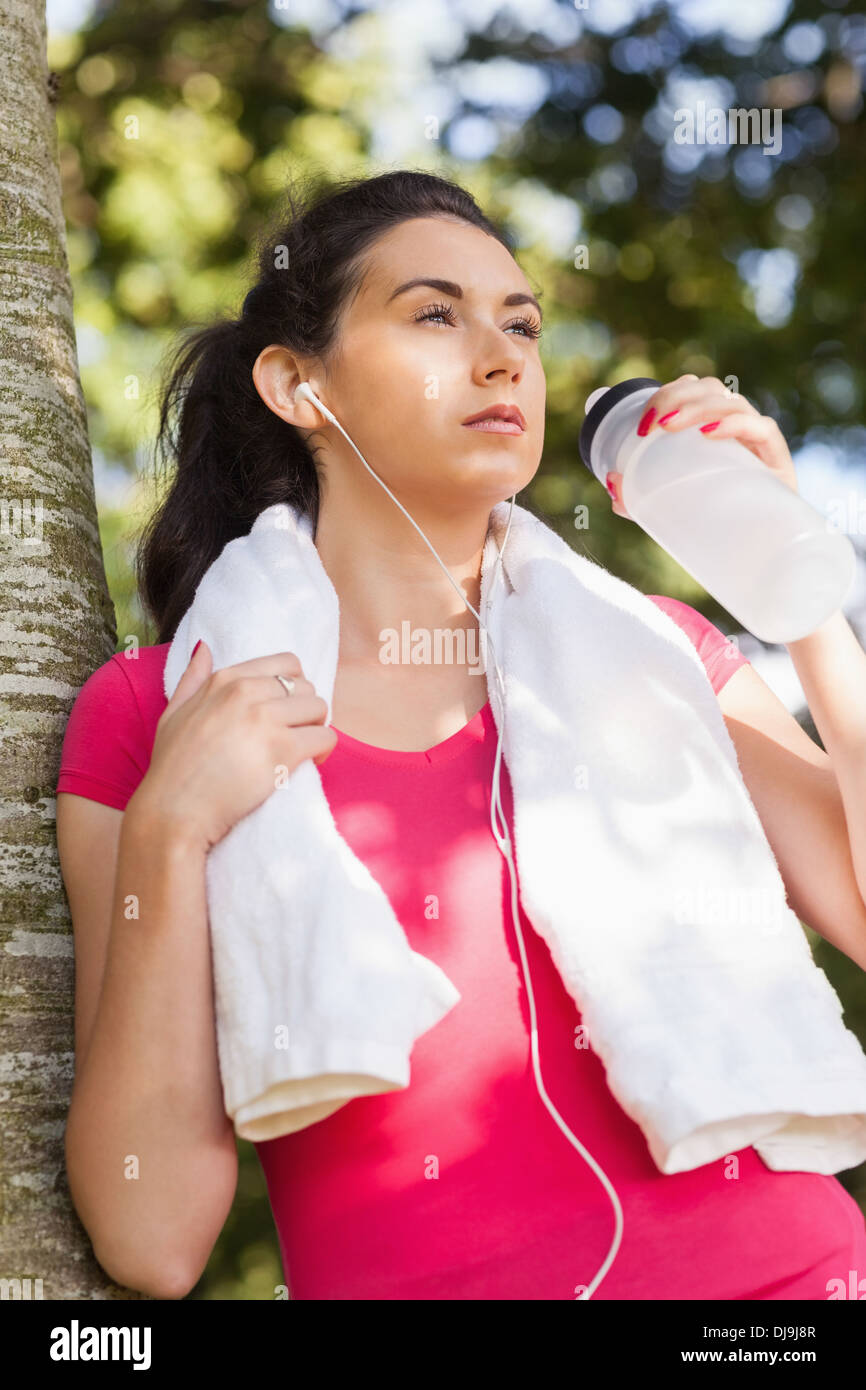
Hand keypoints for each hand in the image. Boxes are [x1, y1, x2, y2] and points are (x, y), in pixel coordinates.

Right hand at [134, 641, 337, 852]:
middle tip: (295, 734)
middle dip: (305, 710)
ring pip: (319, 708)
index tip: (286, 711)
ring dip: (316, 728)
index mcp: (224, 680)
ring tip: (303, 748)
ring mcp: (264, 719)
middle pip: (306, 687)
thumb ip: (192, 678)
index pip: (286, 663)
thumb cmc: (172, 768)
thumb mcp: (173, 713)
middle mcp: (245, 692)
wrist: (173, 811)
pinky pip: (325, 737)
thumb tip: (205, 647)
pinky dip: (324, 750)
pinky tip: (311, 762)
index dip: (293, 688)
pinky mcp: (281, 750)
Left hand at [606, 374, 798, 518]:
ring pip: (732, 403)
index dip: (668, 393)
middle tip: (650, 424)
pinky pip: (761, 428)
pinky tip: (710, 434)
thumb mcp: (668, 504)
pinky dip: (734, 425)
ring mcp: (758, 440)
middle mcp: (738, 426)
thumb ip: (639, 494)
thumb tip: (611, 479)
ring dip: (697, 408)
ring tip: (670, 425)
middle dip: (676, 397)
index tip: (643, 422)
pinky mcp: (777, 459)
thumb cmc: (712, 522)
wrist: (756, 553)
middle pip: (710, 390)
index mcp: (714, 427)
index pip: (694, 390)